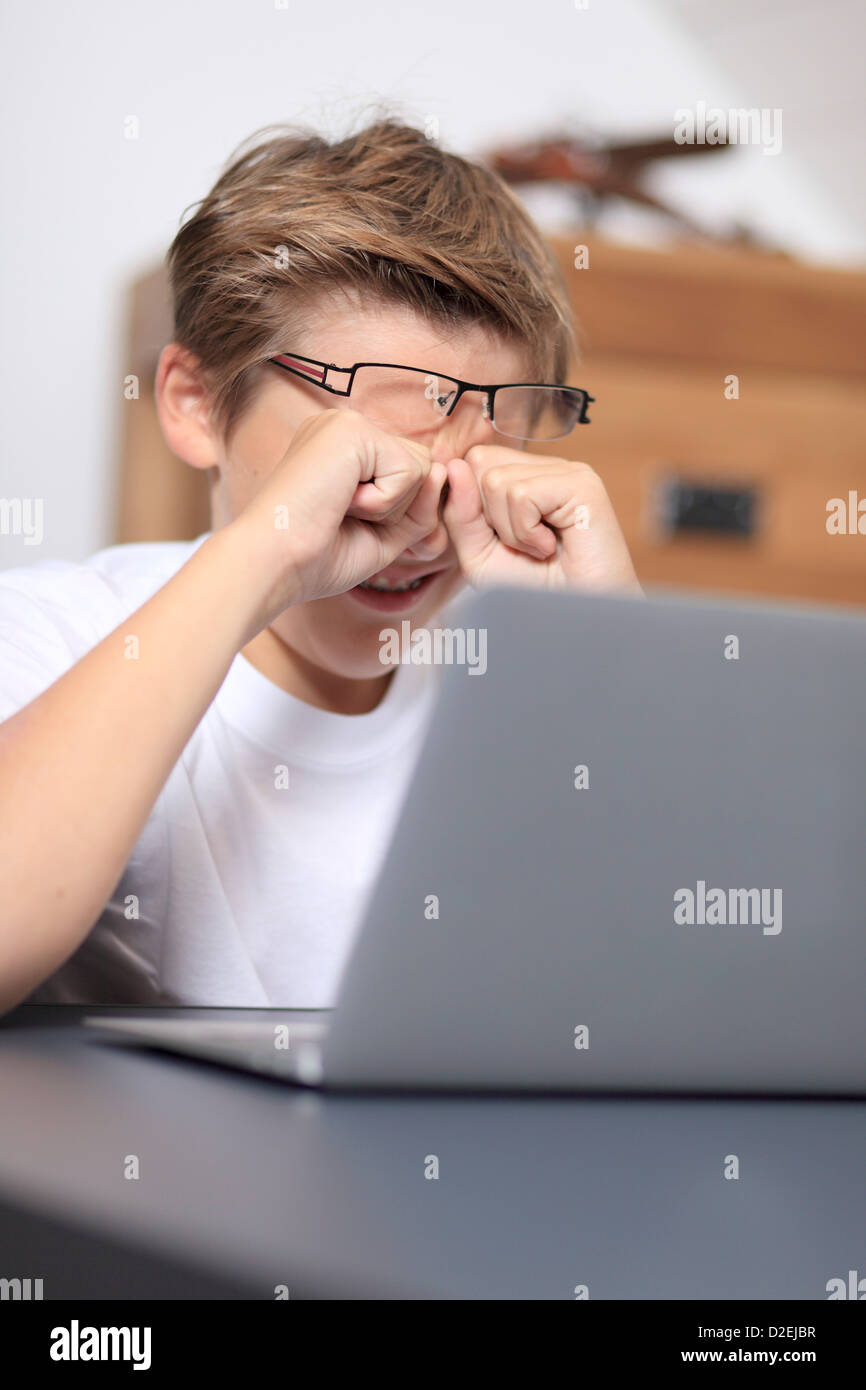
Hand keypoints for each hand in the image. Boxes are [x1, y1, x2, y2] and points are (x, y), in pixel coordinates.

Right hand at [228, 409, 447, 623]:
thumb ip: (418, 507)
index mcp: (344, 451)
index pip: (409, 475)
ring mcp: (346, 424)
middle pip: (421, 468)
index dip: (397, 514)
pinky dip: (383, 502)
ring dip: (390, 507)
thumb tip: (443, 469)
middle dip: (398, 510)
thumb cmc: (317, 558)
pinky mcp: (352, 430)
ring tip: (341, 509)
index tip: (346, 527)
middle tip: (344, 519)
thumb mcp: (384, 535)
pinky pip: (410, 470)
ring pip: (421, 468)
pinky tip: (342, 502)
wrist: (274, 564)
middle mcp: (343, 429)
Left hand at [443, 446, 641, 593]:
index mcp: (525, 476)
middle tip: (523, 545)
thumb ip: (460, 512)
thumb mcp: (480, 554)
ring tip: (540, 549)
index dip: (472, 505)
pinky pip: (522, 495)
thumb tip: (452, 465)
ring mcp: (566, 472)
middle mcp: (546, 468)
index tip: (502, 540)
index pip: (473, 461)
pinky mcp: (581, 484)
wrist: (574, 619)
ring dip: (511, 531)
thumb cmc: (533, 589)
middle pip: (480, 462)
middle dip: (489, 516)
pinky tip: (551, 547)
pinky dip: (527, 532)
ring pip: (497, 481)